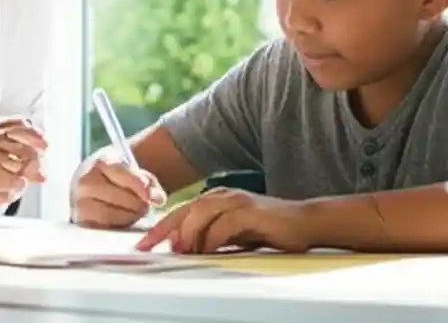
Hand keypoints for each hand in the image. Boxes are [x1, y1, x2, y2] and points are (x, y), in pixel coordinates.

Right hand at [0, 121, 47, 206]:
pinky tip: (0, 189)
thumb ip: (10, 131)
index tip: (41, 150)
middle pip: (25, 161)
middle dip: (31, 166)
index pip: (25, 142)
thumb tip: (42, 142)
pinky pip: (4, 198)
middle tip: (28, 168)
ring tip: (8, 179)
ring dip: (19, 182)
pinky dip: (8, 195)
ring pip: (17, 182)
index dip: (37, 148)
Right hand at [70, 151, 166, 228]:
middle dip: (135, 204)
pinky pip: (100, 226)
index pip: (120, 171)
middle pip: (114, 195)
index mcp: (100, 162)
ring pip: (107, 213)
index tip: (149, 195)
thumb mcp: (137, 173)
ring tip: (136, 214)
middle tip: (146, 208)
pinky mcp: (79, 220)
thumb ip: (150, 184)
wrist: (100, 183)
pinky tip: (124, 220)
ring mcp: (79, 202)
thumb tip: (158, 199)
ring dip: (127, 216)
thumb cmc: (122, 178)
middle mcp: (84, 180)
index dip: (137, 184)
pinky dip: (116, 225)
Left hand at [136, 188, 312, 253]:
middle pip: (185, 209)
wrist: (305, 222)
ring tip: (181, 251)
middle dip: (163, 229)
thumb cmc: (270, 230)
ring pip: (201, 211)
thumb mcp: (234, 236)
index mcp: (216, 200)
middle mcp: (224, 195)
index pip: (181, 212)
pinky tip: (208, 250)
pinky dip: (213, 236)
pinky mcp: (252, 210)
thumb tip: (184, 250)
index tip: (142, 245)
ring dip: (188, 232)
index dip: (159, 228)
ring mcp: (238, 200)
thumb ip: (210, 238)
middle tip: (149, 247)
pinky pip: (225, 222)